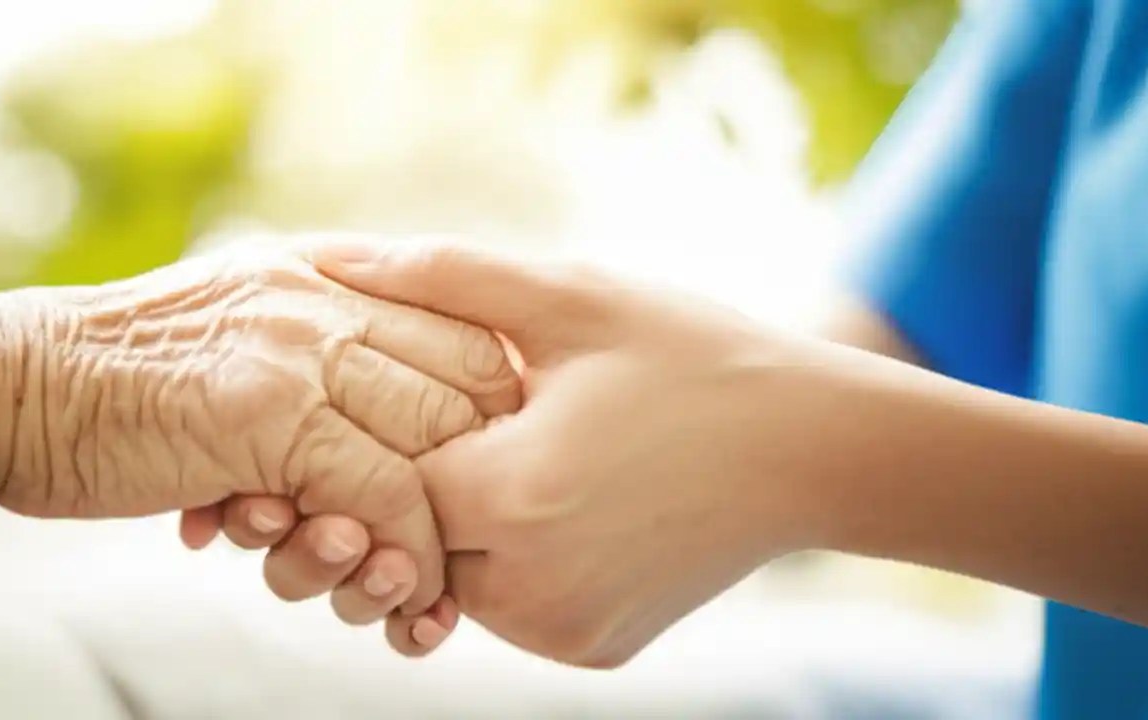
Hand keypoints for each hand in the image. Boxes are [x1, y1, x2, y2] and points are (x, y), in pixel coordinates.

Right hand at [0, 239, 519, 617]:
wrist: (18, 389)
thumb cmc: (133, 377)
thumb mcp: (242, 323)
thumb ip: (320, 336)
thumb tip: (402, 392)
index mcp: (330, 273)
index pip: (467, 322)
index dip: (499, 402)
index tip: (496, 468)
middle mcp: (328, 297)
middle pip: (475, 377)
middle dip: (492, 466)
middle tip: (484, 532)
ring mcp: (300, 351)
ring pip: (438, 439)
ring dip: (448, 526)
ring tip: (431, 583)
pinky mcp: (267, 416)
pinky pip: (380, 492)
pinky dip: (401, 553)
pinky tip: (394, 592)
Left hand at [225, 242, 832, 665]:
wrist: (813, 449)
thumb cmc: (692, 358)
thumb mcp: (571, 299)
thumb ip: (443, 276)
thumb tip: (334, 255)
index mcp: (510, 495)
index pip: (374, 475)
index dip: (371, 428)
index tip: (391, 397)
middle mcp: (527, 587)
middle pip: (407, 536)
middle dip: (415, 479)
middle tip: (462, 422)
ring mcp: (562, 630)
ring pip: (453, 579)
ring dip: (463, 523)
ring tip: (523, 454)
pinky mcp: (594, 650)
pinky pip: (513, 610)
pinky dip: (515, 561)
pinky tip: (563, 500)